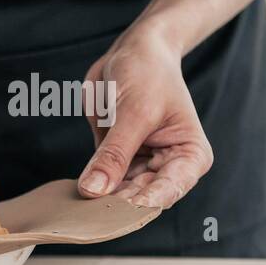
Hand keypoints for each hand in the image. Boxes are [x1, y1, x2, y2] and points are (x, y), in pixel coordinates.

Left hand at [78, 27, 212, 207]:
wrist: (137, 51)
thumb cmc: (149, 74)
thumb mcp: (134, 112)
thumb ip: (114, 153)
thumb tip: (93, 190)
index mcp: (191, 156)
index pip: (169, 189)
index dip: (144, 203)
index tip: (120, 211)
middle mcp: (170, 167)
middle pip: (144, 197)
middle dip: (119, 205)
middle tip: (92, 213)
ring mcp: (142, 165)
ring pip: (121, 194)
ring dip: (101, 200)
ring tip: (80, 208)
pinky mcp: (118, 159)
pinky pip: (104, 180)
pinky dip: (91, 186)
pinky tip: (75, 196)